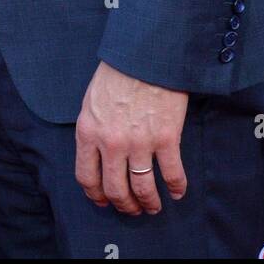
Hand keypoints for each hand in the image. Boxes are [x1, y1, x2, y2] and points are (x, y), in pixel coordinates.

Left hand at [75, 61, 188, 214]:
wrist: (145, 54)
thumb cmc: (118, 72)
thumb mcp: (92, 100)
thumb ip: (93, 129)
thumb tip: (97, 154)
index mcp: (89, 132)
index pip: (86, 177)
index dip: (95, 195)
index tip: (104, 202)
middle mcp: (111, 143)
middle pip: (115, 189)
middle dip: (124, 205)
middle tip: (132, 209)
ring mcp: (139, 143)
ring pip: (142, 188)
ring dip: (149, 203)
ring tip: (153, 206)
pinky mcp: (166, 139)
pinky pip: (171, 174)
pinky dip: (176, 187)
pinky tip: (177, 191)